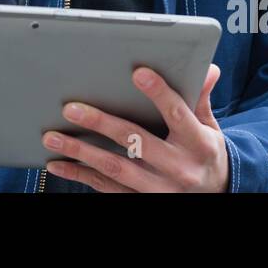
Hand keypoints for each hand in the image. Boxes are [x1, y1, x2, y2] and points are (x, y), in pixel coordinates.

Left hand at [41, 63, 228, 191]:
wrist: (215, 194)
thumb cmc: (205, 152)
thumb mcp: (210, 126)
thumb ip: (200, 98)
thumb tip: (207, 68)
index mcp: (198, 143)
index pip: (177, 114)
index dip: (159, 93)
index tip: (138, 73)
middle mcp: (178, 168)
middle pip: (136, 142)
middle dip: (101, 124)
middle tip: (71, 109)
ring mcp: (157, 187)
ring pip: (115, 168)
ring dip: (81, 152)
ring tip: (52, 137)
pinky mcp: (140, 200)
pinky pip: (106, 187)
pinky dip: (79, 175)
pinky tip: (57, 164)